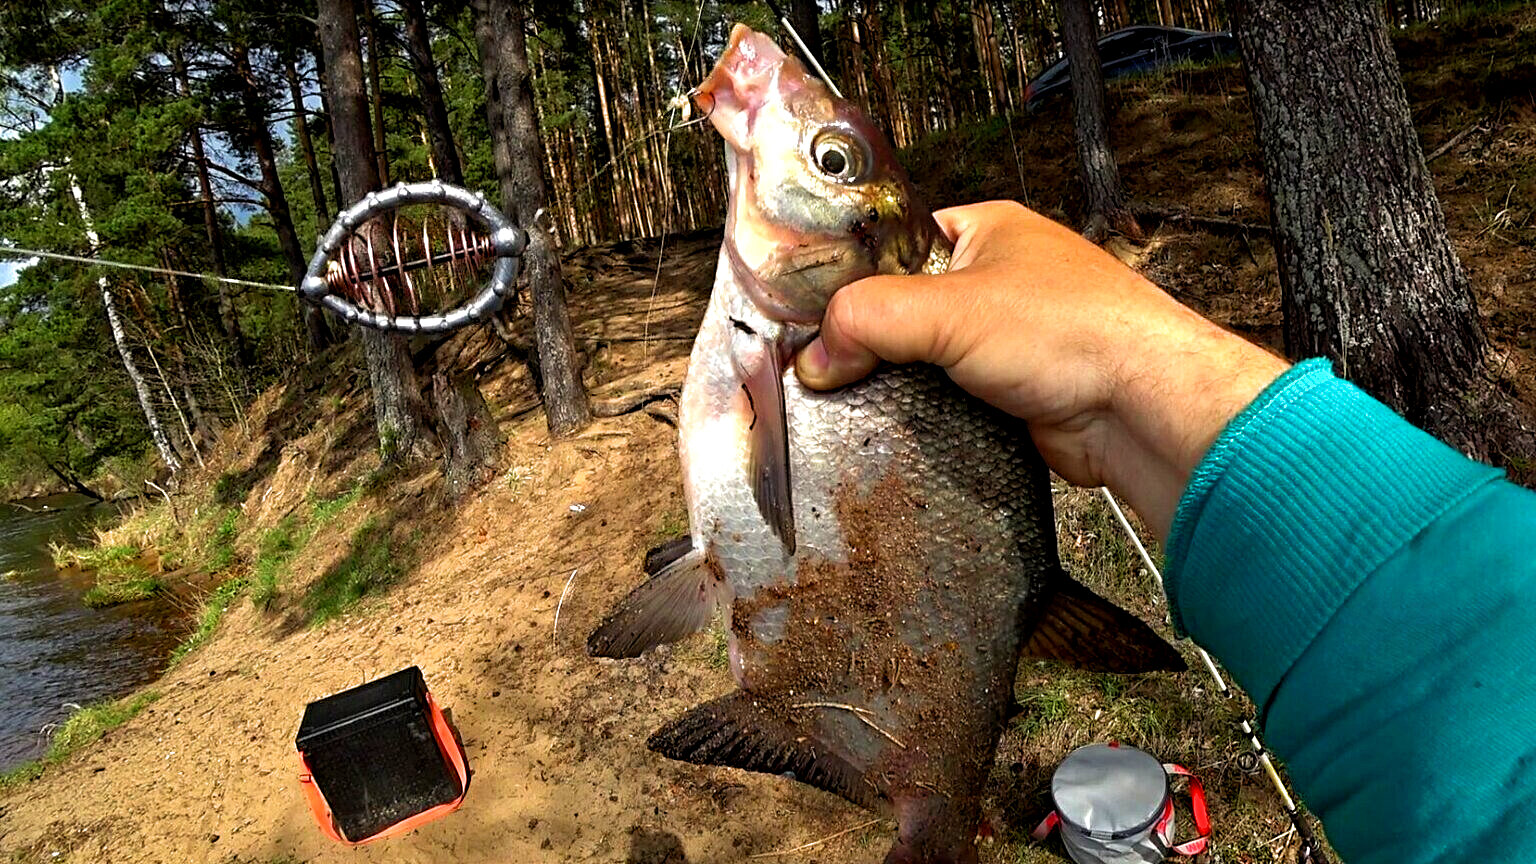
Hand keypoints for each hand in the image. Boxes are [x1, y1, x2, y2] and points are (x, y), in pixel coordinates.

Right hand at [794, 201, 1288, 537]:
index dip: (851, 278)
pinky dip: (930, 415)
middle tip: (831, 367)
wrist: (1141, 408)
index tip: (810, 316)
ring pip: (926, 360)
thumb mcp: (948, 309)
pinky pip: (951, 400)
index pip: (894, 245)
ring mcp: (1009, 339)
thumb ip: (867, 319)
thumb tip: (815, 355)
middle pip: (904, 308)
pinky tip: (908, 427)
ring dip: (903, 383)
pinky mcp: (1014, 392)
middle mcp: (998, 279)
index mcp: (985, 231)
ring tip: (864, 401)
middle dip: (874, 341)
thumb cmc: (1075, 331)